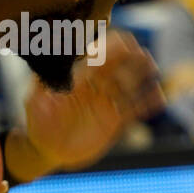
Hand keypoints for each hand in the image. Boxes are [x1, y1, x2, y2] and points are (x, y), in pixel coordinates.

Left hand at [24, 30, 165, 170]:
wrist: (47, 150)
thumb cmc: (38, 123)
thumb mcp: (34, 102)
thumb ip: (40, 84)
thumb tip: (41, 66)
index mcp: (77, 81)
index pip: (96, 59)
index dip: (108, 49)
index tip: (120, 42)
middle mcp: (95, 89)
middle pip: (116, 68)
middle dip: (129, 58)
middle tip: (141, 53)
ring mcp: (106, 104)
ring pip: (129, 85)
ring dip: (141, 75)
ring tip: (152, 68)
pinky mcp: (115, 121)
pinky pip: (134, 110)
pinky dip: (147, 103)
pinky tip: (159, 97)